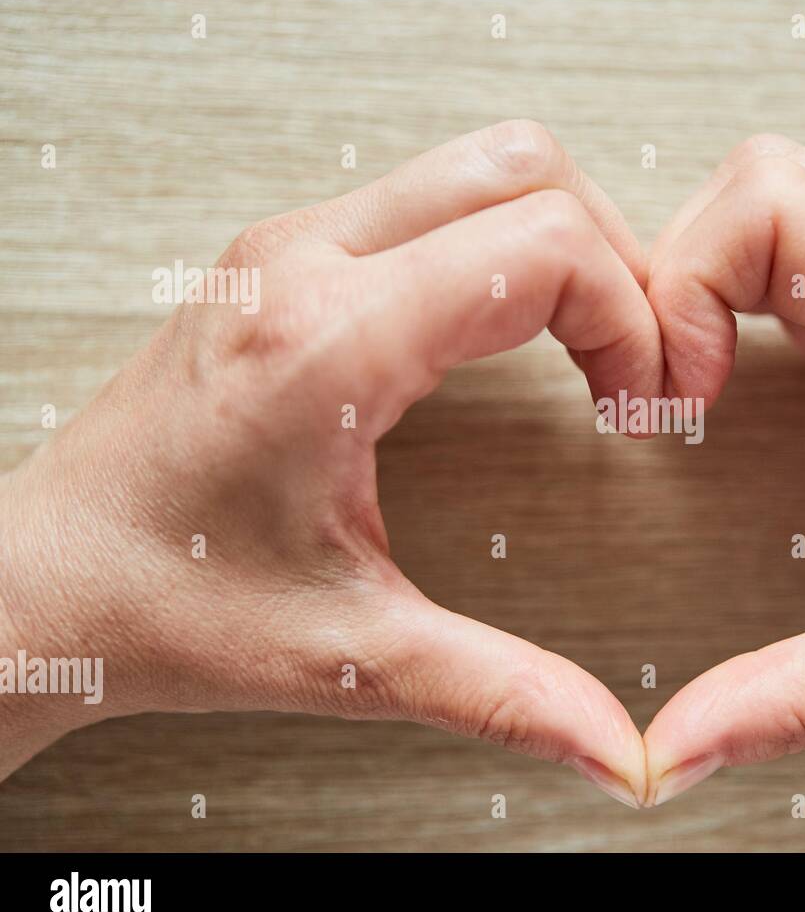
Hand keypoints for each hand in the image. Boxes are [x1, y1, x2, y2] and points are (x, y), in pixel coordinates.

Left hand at [0, 120, 658, 806]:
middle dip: (614, 261)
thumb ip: (500, 693)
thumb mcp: (349, 655)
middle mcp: (301, 266)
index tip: (638, 405)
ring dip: (560, 243)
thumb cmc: (161, 601)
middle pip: (524, 168)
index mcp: (326, 345)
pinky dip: (503, 246)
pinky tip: (509, 333)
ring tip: (585, 346)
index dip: (630, 318)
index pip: (543, 245)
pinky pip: (431, 197)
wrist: (45, 581)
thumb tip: (615, 746)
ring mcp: (286, 249)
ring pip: (479, 165)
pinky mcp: (283, 260)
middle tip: (628, 365)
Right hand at [640, 135, 804, 848]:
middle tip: (665, 392)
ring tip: (685, 390)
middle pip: (766, 181)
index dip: (689, 283)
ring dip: (702, 282)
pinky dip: (732, 299)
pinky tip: (722, 381)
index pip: (779, 206)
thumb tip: (667, 749)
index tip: (679, 396)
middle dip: (678, 272)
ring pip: (777, 205)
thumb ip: (795, 701)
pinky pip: (800, 255)